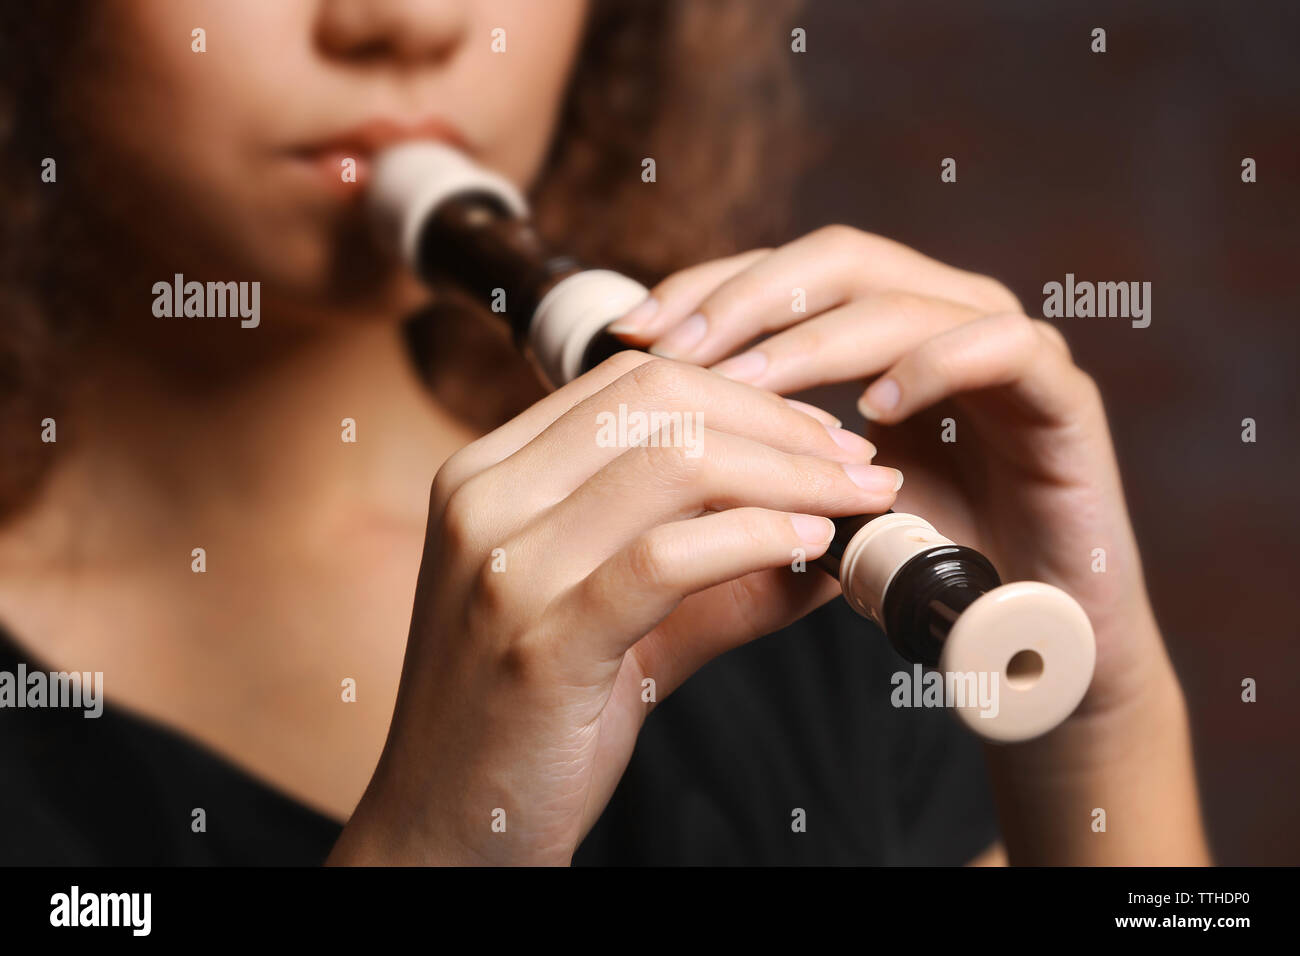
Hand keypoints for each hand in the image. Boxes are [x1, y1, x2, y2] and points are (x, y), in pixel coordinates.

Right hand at [329, 351, 901, 864]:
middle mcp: (484, 500)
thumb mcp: (623, 624)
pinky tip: (811, 552)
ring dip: (788, 476)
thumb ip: (717, 577)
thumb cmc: (529, 720)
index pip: (631, 382)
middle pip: (658, 401)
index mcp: (487, 474)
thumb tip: (828, 542)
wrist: (449, 828)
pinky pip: (667, 558)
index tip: (818, 434)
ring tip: (854, 505)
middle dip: (780, 424)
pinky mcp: (539, 640)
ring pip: (673, 463)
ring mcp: (504, 566)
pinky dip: (755, 540)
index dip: (742, 393)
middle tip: (858, 467)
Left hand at [610, 225, 1173, 720]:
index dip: (705, 288)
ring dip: (815, 340)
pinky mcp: (1062, 392)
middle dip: (744, 299)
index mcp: (879, 322)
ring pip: (902, 298)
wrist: (1027, 625)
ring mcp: (1004, 342)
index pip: (781, 269)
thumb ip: (752, 449)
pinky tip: (876, 408)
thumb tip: (635, 430)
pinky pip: (1003, 347)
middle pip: (834, 259)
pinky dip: (937, 366)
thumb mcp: (812, 493)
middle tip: (673, 348)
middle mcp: (940, 312)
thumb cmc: (913, 554)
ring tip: (744, 387)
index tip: (630, 332)